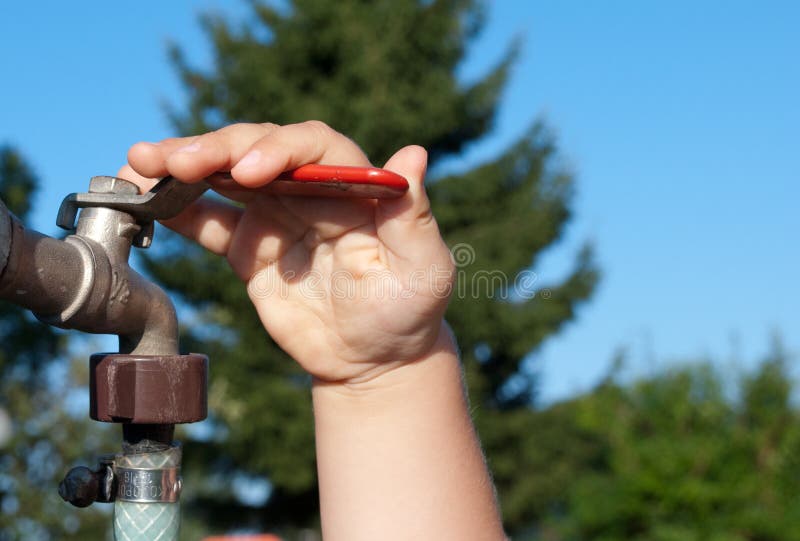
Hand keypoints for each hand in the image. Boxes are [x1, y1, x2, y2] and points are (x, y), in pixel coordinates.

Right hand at [120, 121, 454, 383]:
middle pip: (256, 150)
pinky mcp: (249, 249)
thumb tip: (414, 155)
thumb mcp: (423, 267)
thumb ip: (413, 215)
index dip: (276, 149)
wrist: (373, 359)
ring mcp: (275, 216)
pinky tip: (144, 203)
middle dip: (214, 150)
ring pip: (222, 178)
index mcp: (352, 184)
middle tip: (174, 162)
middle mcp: (309, 190)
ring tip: (139, 166)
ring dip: (181, 167)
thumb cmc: (408, 311)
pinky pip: (208, 223)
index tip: (246, 171)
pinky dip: (176, 212)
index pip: (311, 146)